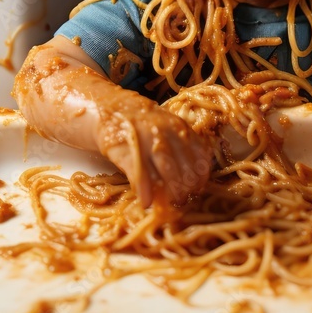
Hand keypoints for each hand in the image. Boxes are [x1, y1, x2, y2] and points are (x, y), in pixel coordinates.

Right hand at [96, 100, 215, 208]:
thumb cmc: (145, 125)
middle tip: (181, 199)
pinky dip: (144, 191)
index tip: (197, 188)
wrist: (111, 110)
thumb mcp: (169, 128)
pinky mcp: (124, 151)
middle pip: (184, 169)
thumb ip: (184, 147)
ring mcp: (145, 142)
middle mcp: (165, 133)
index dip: (200, 178)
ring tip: (167, 202)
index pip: (200, 158)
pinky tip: (146, 202)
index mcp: (180, 128)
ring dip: (169, 193)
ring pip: (166, 172)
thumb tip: (197, 179)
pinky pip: (139, 174)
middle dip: (184, 190)